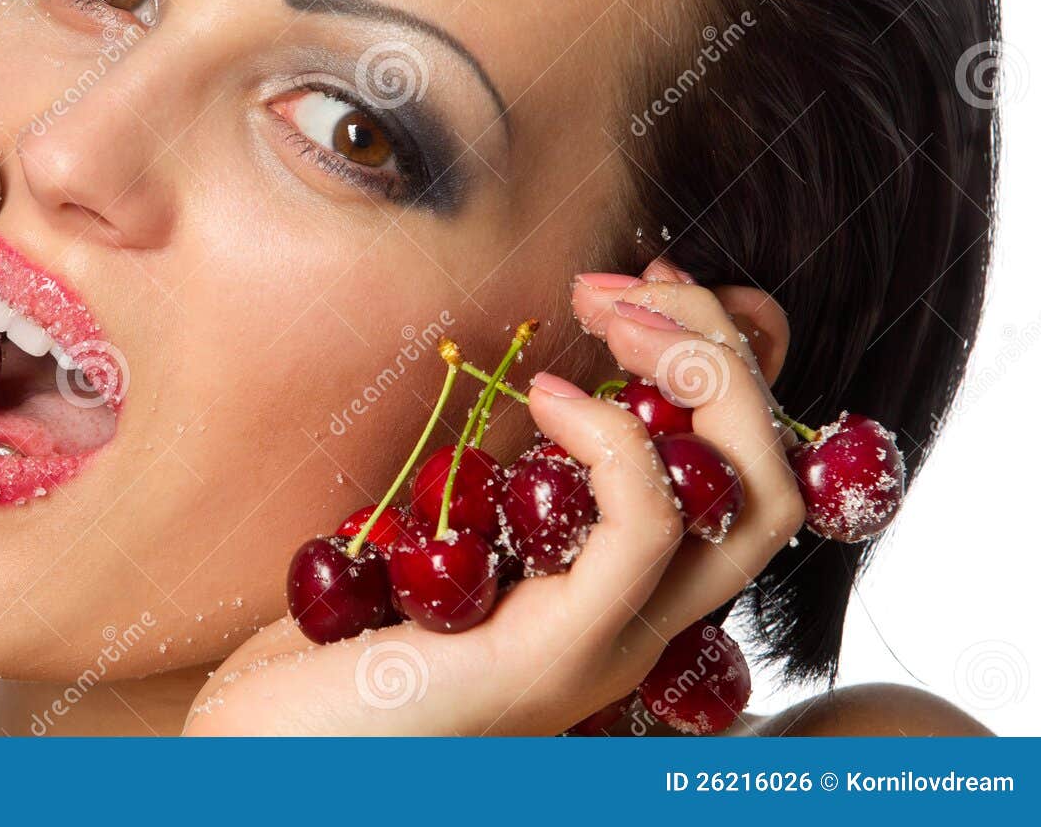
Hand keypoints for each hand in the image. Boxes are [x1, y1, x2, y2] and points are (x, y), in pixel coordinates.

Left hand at [184, 267, 805, 735]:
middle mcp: (641, 618)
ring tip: (609, 310)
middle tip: (629, 283)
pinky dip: (612, 440)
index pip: (736, 466)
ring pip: (751, 500)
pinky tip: (547, 395)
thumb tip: (521, 361)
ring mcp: (612, 641)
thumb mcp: (430, 528)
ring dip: (700, 371)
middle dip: (722, 346)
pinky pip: (645, 529)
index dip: (724, 360)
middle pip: (771, 472)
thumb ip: (491, 468)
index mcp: (618, 584)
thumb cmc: (332, 643)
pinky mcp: (561, 652)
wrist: (269, 758)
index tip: (641, 285)